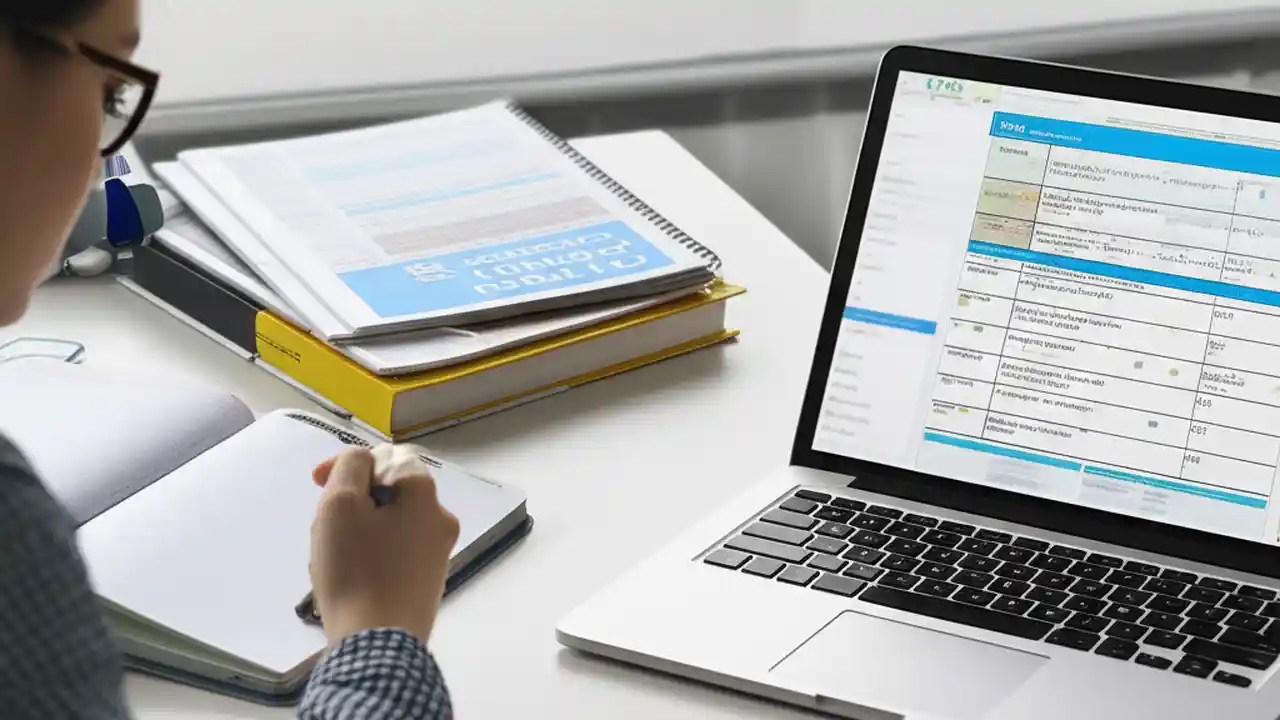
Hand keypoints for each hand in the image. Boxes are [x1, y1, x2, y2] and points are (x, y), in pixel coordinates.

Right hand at [309, 447, 459, 644]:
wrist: (377, 646)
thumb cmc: (357, 570)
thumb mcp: (341, 504)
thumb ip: (350, 468)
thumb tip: (362, 463)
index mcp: (426, 496)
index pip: (388, 457)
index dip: (349, 463)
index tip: (316, 482)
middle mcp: (440, 522)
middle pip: (386, 493)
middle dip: (349, 502)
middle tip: (323, 527)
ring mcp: (435, 555)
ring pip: (385, 525)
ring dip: (353, 532)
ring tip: (329, 559)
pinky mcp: (423, 584)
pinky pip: (389, 555)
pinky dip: (365, 557)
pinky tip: (345, 580)